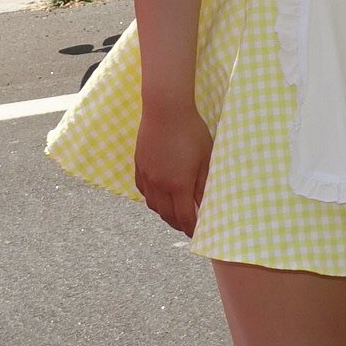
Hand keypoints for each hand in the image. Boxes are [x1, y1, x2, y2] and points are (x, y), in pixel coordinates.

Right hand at [134, 96, 213, 234]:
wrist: (165, 110)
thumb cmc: (191, 132)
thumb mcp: (206, 158)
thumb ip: (204, 183)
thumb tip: (206, 204)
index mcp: (178, 185)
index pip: (184, 217)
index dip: (191, 229)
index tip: (198, 234)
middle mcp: (159, 184)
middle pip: (167, 215)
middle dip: (178, 224)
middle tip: (188, 227)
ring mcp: (146, 176)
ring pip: (153, 205)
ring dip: (165, 213)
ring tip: (175, 214)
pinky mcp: (139, 166)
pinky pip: (144, 191)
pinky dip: (152, 199)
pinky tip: (160, 197)